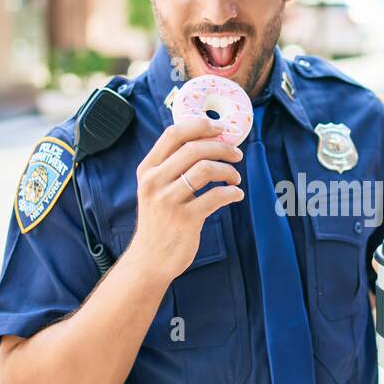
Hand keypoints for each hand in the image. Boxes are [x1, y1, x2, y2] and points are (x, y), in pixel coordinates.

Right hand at [126, 118, 244, 279]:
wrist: (150, 258)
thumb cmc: (159, 220)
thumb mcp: (155, 188)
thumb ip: (172, 166)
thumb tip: (206, 140)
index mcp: (147, 169)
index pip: (173, 134)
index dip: (200, 126)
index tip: (220, 129)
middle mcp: (154, 182)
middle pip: (194, 149)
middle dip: (221, 148)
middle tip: (236, 155)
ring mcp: (168, 201)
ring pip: (206, 169)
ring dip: (228, 170)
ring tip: (235, 178)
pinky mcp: (185, 219)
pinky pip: (216, 197)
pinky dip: (232, 193)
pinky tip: (235, 195)